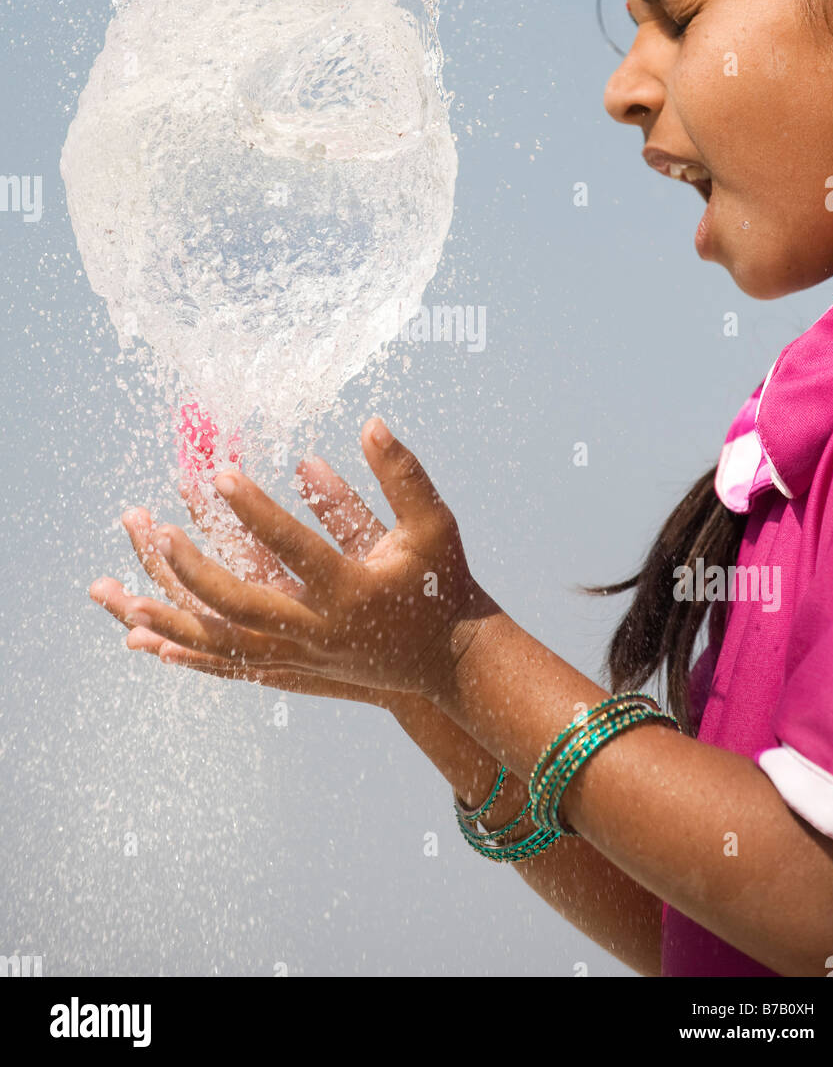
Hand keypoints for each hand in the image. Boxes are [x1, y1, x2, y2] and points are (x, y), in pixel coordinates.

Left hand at [91, 418, 500, 699]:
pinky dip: (186, 653)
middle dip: (195, 571)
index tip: (220, 473)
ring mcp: (303, 658)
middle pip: (244, 605)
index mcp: (353, 591)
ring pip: (224, 643)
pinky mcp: (293, 672)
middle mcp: (321, 630)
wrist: (448, 660)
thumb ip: (402, 475)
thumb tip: (372, 422)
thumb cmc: (440, 582)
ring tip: (123, 599)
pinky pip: (228, 664)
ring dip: (172, 621)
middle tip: (159, 531)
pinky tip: (144, 642)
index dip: (255, 510)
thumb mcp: (432, 524)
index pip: (295, 547)